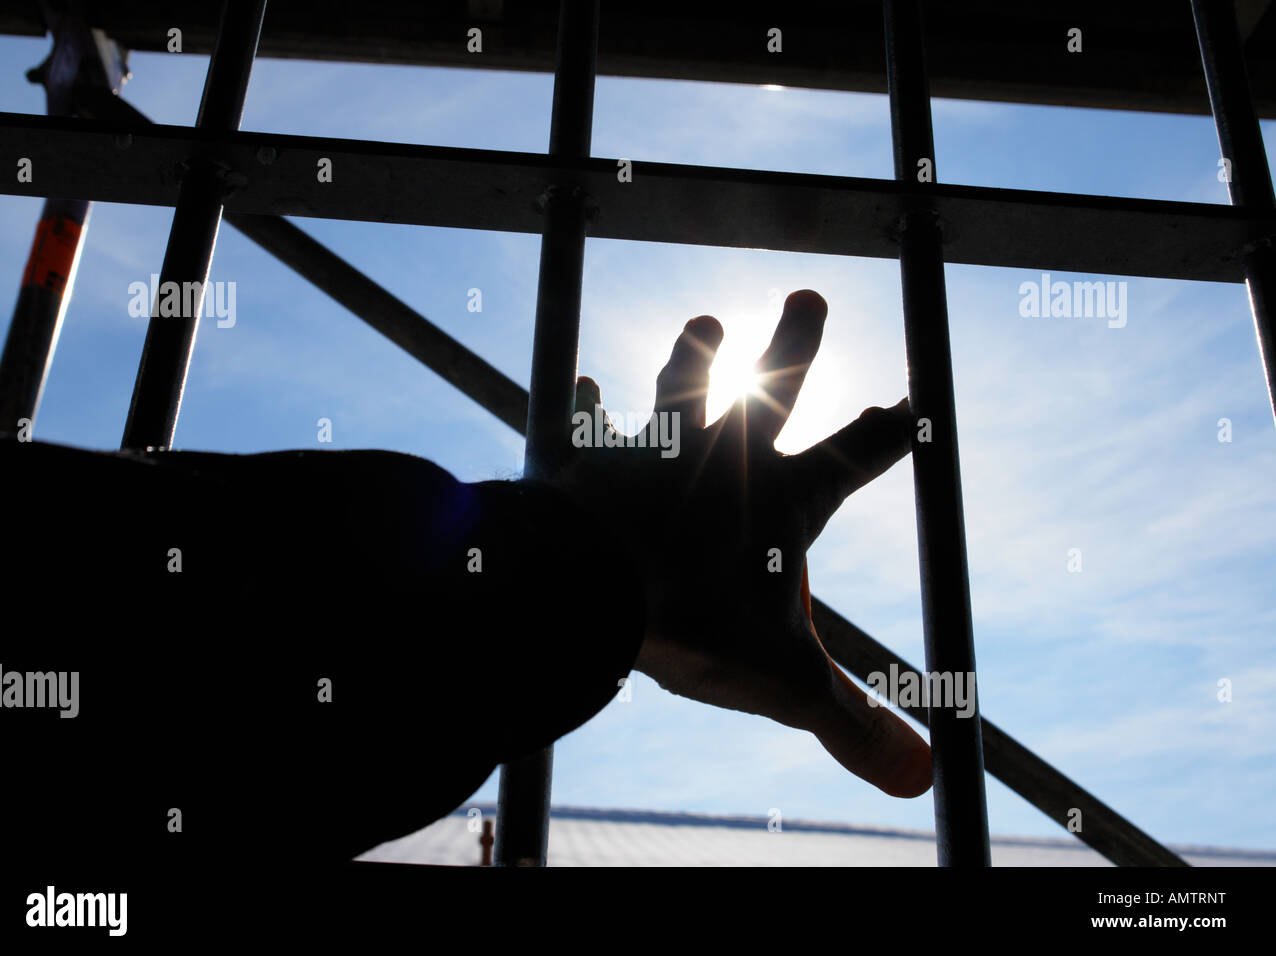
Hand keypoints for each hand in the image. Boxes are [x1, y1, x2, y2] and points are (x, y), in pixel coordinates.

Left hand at [557, 289, 931, 797]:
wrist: (583, 584)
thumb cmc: (692, 622)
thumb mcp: (784, 682)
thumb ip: (850, 726)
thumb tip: (922, 779)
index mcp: (780, 498)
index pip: (854, 458)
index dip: (886, 433)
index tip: (911, 405)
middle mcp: (718, 456)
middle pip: (771, 387)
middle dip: (794, 344)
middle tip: (807, 293)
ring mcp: (648, 450)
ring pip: (677, 388)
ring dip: (692, 356)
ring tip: (702, 321)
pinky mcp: (583, 460)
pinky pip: (585, 424)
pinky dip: (585, 407)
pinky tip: (582, 383)